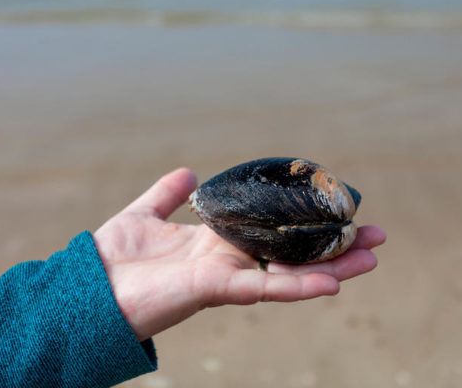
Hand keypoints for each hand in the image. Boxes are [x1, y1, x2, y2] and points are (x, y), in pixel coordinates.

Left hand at [93, 168, 385, 340]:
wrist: (85, 290)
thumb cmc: (112, 259)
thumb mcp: (144, 214)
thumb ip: (167, 194)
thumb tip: (190, 171)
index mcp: (219, 243)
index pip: (274, 233)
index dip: (306, 225)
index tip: (338, 211)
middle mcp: (231, 261)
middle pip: (294, 253)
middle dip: (335, 247)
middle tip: (376, 236)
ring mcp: (227, 277)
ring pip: (291, 272)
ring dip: (333, 266)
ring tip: (372, 258)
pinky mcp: (216, 288)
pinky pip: (265, 287)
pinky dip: (299, 286)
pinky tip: (334, 282)